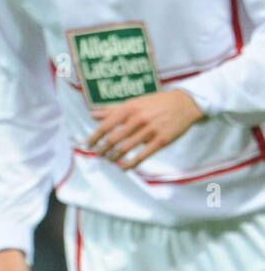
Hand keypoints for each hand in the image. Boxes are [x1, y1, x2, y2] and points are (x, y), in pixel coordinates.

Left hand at [87, 89, 203, 170]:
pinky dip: (131, 164)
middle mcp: (137, 119)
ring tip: (110, 160)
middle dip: (103, 149)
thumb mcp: (133, 102)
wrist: (184, 104)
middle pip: (113, 139)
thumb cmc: (155, 103)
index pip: (105, 126)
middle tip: (98, 155)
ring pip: (126, 148)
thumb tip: (92, 114)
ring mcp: (150, 130)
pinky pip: (142, 156)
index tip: (88, 145)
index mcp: (128, 108)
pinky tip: (124, 167)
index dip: (94, 137)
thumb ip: (112, 110)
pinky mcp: (162, 140)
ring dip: (114, 157)